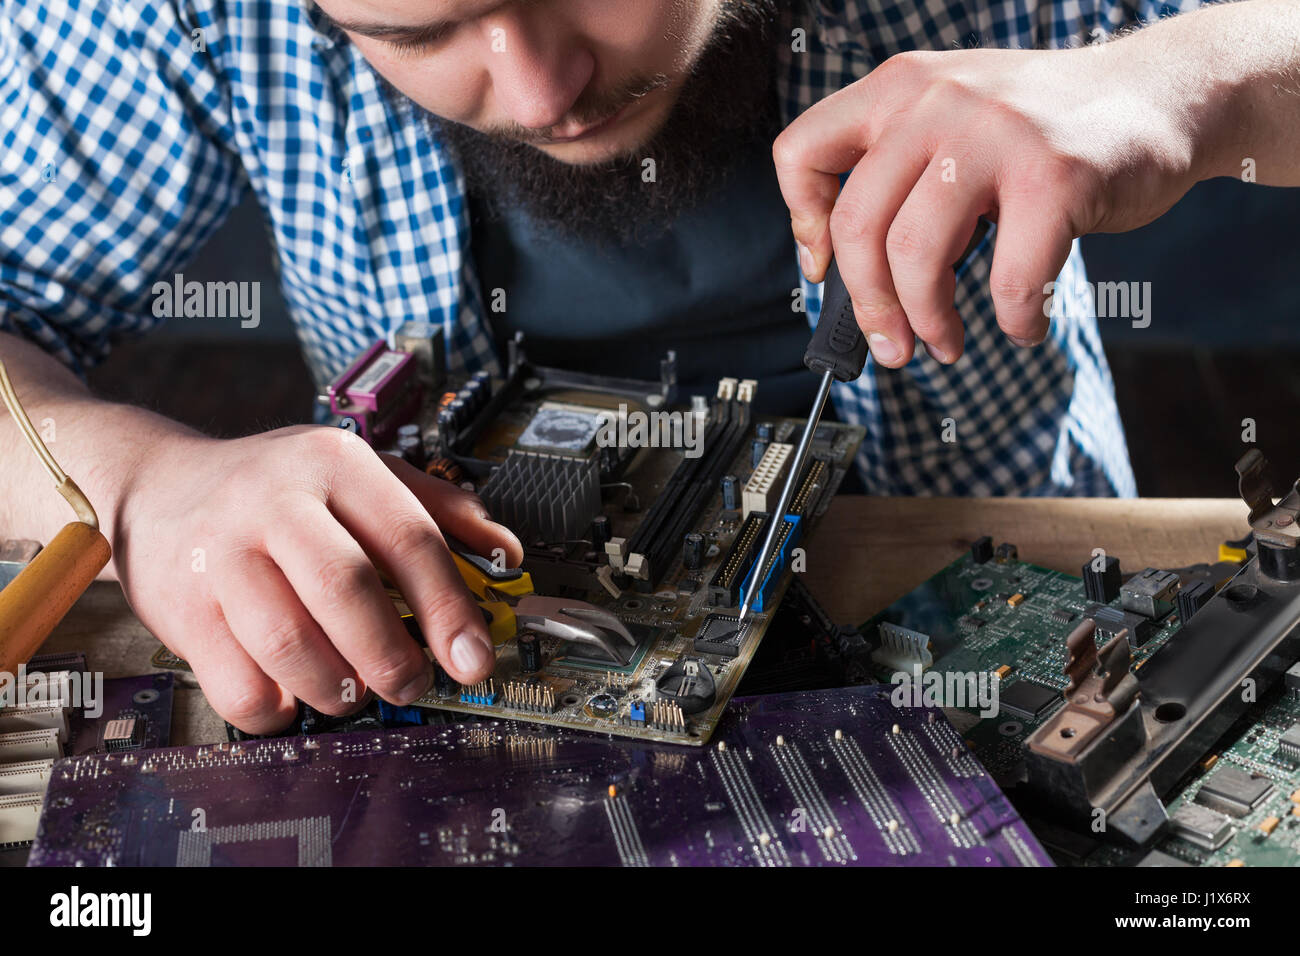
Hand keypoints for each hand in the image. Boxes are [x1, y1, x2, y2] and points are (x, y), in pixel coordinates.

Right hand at [113, 425, 521, 732]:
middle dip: (392, 655)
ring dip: (337, 688)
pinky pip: (237, 682)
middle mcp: (274, 501)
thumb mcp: (361, 472)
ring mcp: (220, 554)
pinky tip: (293, 694)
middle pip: (345, 589)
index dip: (449, 606)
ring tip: (355, 693)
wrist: (160, 488)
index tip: (474, 658)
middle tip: (413, 683)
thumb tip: (507, 551)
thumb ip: (439, 507)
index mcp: (334, 463)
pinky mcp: (180, 607)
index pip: (407, 536)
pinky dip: (277, 706)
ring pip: (287, 642)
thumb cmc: (277, 488)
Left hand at [773, 39, 1217, 366]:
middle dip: (869, 306)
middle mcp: (938, 100)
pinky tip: (1023, 323)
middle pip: (858, 225)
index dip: (804, 225)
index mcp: (900, 88)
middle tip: (890, 345)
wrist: (1161, 93)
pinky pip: (1009, 280)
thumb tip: (844, 272)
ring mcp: (996, 135)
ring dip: (927, 321)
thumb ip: (898, 172)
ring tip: (945, 342)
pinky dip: (1014, 321)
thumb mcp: (953, 119)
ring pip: (916, 255)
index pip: (801, 152)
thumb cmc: (1046, 128)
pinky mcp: (1054, 177)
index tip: (825, 269)